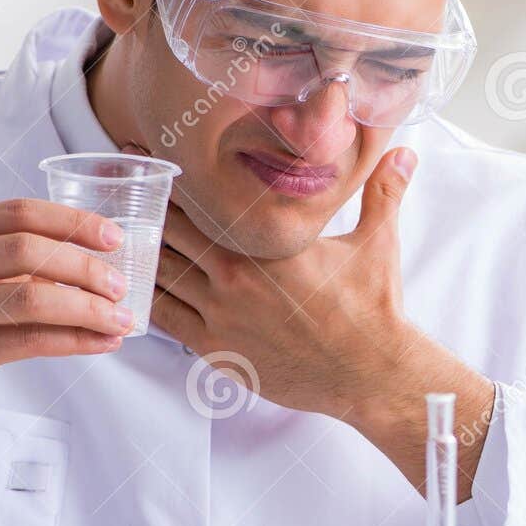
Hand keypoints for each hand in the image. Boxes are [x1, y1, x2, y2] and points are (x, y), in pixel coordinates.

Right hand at [0, 198, 134, 506]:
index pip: (18, 212)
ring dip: (87, 308)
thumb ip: (10, 265)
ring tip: (121, 319)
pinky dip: (75, 340)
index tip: (112, 237)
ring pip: (32, 297)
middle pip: (27, 249)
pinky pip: (30, 341)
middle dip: (84, 266)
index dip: (71, 221)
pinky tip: (102, 343)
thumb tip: (92, 262)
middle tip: (120, 284)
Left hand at [151, 148, 493, 491]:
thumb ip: (383, 191)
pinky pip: (166, 320)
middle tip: (124, 193)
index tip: (147, 156)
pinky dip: (149, 300)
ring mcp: (221, 316)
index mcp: (265, 243)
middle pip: (167, 233)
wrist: (372, 372)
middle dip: (144, 211)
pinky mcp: (218, 351)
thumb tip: (403, 152)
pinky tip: (138, 287)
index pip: (198, 201)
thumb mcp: (377, 242)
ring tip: (122, 238)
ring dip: (142, 256)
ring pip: (160, 275)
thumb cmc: (373, 309)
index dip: (168, 178)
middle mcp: (235, 276)